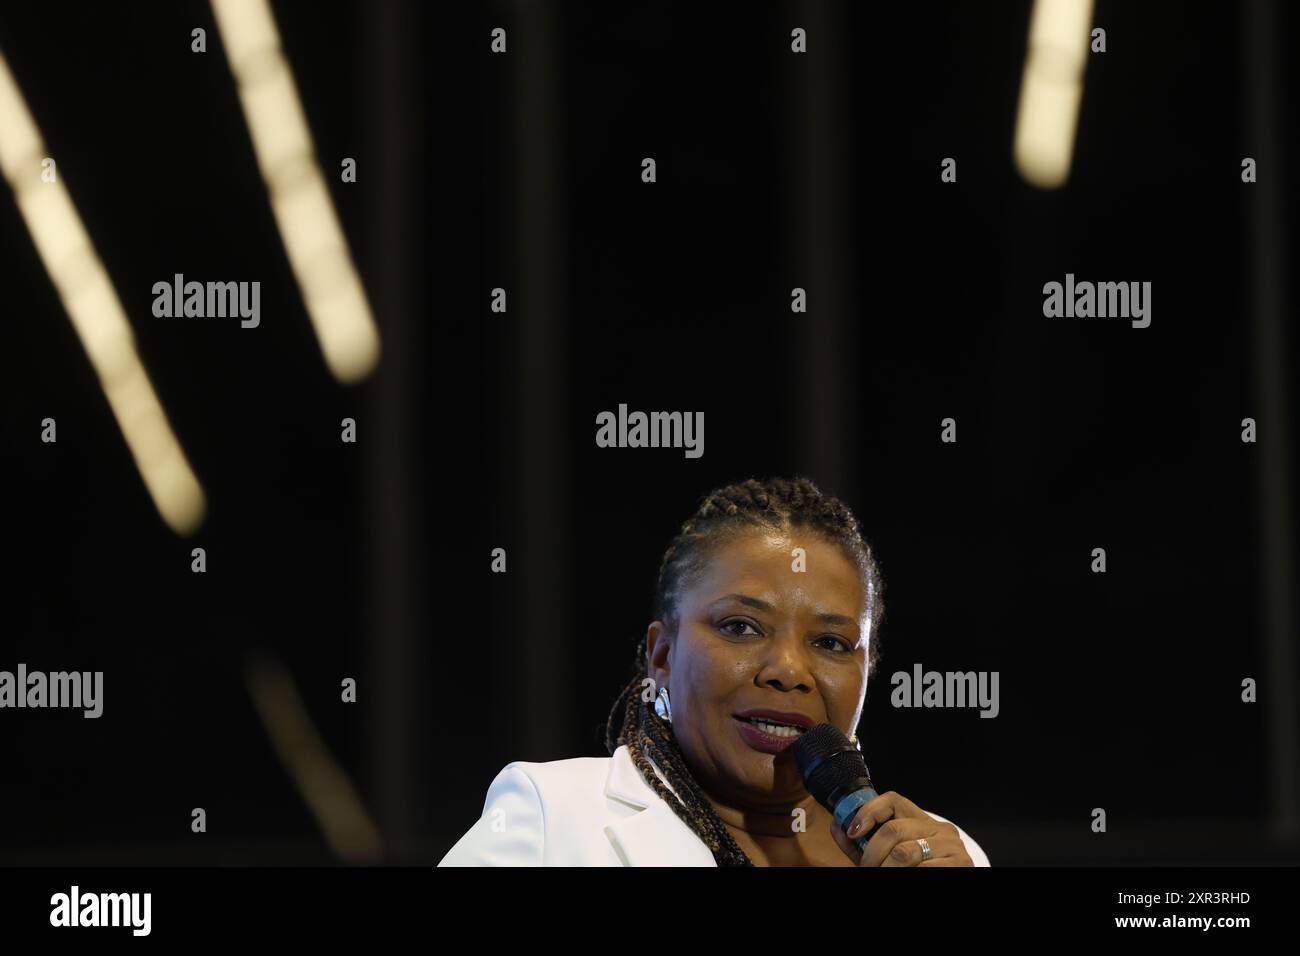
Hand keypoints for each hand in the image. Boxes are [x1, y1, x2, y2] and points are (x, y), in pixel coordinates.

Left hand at [830, 790, 973, 866]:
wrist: (948, 882)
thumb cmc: (914, 872)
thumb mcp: (885, 857)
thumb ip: (861, 845)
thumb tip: (837, 827)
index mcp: (922, 820)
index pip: (892, 800)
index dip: (868, 812)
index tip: (852, 832)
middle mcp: (940, 829)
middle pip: (893, 829)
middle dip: (872, 854)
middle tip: (867, 867)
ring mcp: (952, 846)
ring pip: (904, 852)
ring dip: (886, 868)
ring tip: (882, 874)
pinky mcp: (960, 863)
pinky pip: (922, 868)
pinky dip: (905, 875)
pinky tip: (904, 877)